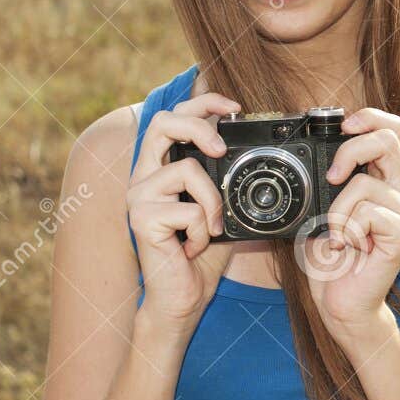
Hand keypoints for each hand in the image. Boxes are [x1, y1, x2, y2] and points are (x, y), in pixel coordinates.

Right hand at [127, 90, 241, 338]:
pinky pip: (189, 209)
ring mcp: (139, 196)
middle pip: (162, 122)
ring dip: (213, 202)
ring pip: (187, 170)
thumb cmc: (201, 255)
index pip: (174, 116)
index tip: (233, 108)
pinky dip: (202, 231)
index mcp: (162, 168)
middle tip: (221, 148)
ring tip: (210, 229)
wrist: (183, 298)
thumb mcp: (222, 208)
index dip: (202, 102)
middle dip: (199, 126)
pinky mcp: (141, 218)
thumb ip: (227, 181)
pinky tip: (193, 248)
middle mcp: (144, 176)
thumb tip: (261, 155)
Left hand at [298, 108, 399, 354]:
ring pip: (365, 184)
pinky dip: (345, 230)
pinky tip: (347, 248)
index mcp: (385, 180)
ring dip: (336, 212)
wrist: (341, 304)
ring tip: (336, 237)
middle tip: (331, 177)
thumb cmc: (330, 259)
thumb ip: (327, 182)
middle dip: (351, 150)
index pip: (391, 129)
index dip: (370, 117)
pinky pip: (368, 213)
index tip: (342, 125)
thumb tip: (311, 154)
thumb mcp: (320, 210)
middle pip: (388, 139)